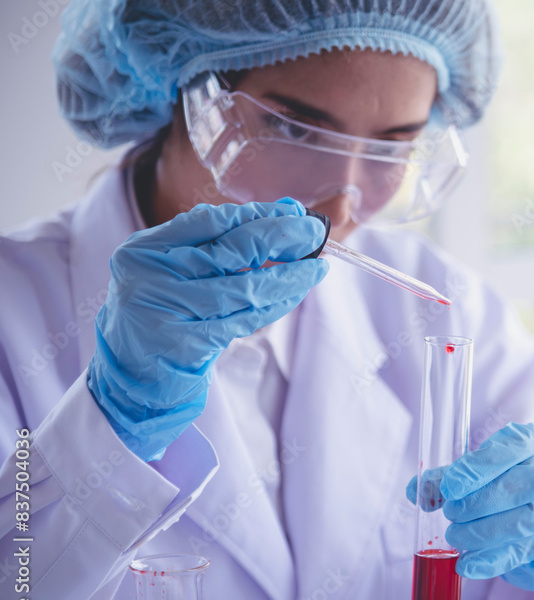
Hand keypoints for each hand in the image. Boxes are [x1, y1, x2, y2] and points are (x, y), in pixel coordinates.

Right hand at [87, 198, 327, 460]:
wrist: (134, 374)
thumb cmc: (164, 311)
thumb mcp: (174, 269)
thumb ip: (220, 241)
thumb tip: (286, 211)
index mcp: (144, 249)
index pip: (210, 220)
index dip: (258, 213)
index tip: (292, 211)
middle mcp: (151, 276)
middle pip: (232, 249)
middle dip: (282, 237)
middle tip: (314, 231)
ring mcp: (168, 312)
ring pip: (246, 287)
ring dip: (290, 276)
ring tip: (318, 267)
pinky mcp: (189, 344)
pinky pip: (246, 318)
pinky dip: (277, 304)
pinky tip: (297, 294)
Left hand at [408, 423, 533, 591]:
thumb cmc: (519, 476)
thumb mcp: (494, 465)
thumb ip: (456, 474)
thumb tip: (418, 488)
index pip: (517, 446)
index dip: (483, 465)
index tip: (451, 485)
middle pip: (527, 483)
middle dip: (483, 500)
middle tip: (451, 511)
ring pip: (529, 518)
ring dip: (486, 531)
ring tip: (455, 535)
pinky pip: (525, 551)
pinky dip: (493, 560)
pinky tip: (468, 565)